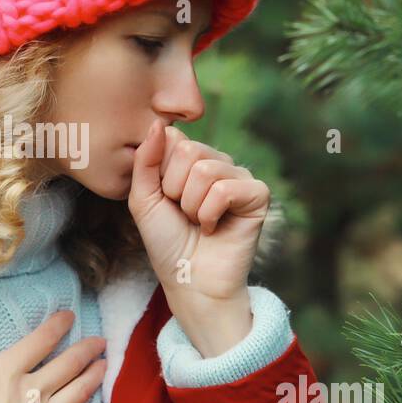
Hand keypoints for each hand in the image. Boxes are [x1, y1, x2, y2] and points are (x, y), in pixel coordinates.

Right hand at [0, 297, 107, 402]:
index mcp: (7, 373)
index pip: (40, 340)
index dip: (58, 325)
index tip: (70, 316)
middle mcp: (32, 393)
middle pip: (68, 364)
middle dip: (87, 349)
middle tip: (99, 340)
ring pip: (79, 392)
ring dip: (95, 376)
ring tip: (104, 364)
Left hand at [127, 119, 270, 354]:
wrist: (190, 280)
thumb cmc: (167, 242)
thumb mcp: (143, 200)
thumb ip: (145, 161)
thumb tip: (159, 122)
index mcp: (190, 159)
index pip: (172, 138)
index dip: (160, 174)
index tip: (165, 199)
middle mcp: (217, 162)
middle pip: (188, 151)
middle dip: (175, 190)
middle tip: (183, 214)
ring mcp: (239, 176)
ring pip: (206, 170)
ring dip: (192, 206)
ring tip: (198, 222)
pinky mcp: (258, 195)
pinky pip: (226, 189)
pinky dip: (211, 214)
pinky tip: (215, 227)